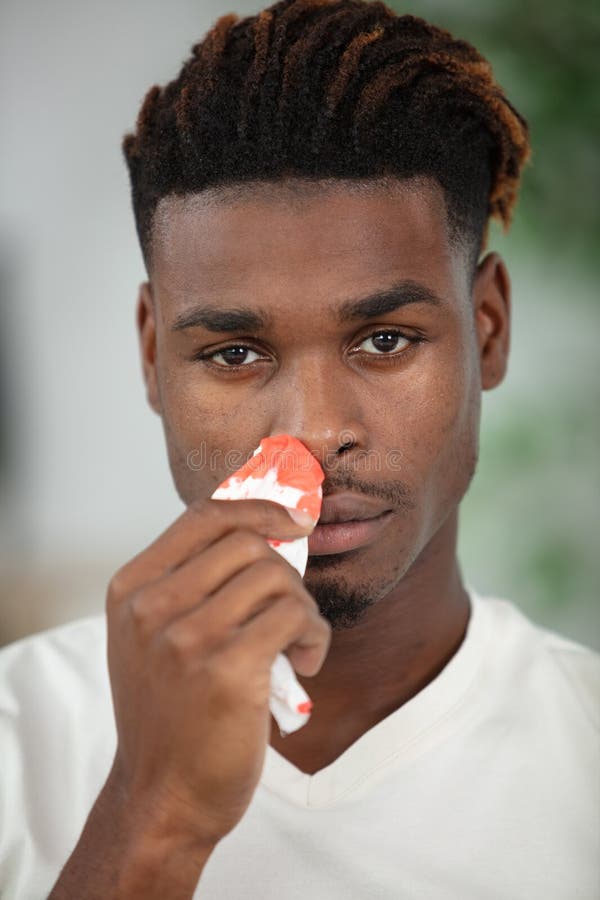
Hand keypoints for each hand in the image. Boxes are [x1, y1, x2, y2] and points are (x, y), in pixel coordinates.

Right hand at [105, 498, 330, 850]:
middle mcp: (151, 607)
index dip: (258, 508)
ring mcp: (186, 637)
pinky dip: (314, 635)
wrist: (163, 797)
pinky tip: (305, 662)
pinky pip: (294, 617)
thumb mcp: (153, 638)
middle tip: (290, 612)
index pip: (203, 516)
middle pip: (247, 543)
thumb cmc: (171, 714)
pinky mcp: (227, 669)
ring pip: (276, 578)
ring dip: (303, 608)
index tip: (295, 520)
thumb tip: (265, 530)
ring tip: (299, 643)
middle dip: (285, 571)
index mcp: (131, 590)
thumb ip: (189, 584)